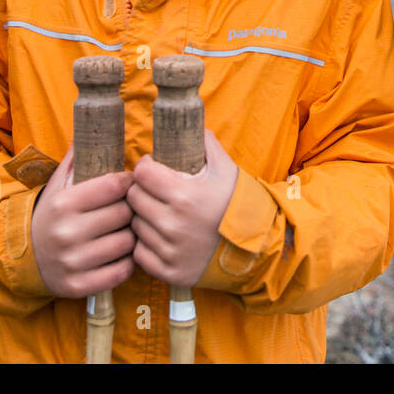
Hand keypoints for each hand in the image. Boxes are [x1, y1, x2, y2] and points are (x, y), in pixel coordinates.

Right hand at [29, 145, 135, 298]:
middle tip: (132, 208)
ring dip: (132, 236)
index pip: (114, 185)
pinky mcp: (79, 285)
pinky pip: (121, 271)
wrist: (23, 259)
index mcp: (64, 203)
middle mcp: (67, 232)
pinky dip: (127, 262)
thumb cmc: (50, 216)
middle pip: (124, 213)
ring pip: (127, 243)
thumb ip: (76, 158)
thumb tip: (90, 124)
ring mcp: (74, 261)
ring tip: (127, 230)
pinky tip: (121, 253)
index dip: (129, 182)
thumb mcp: (57, 185)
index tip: (131, 183)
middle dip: (132, 208)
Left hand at [128, 130, 238, 287]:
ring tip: (160, 213)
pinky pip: (140, 254)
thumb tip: (189, 121)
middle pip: (134, 199)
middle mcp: (173, 224)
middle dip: (141, 190)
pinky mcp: (170, 272)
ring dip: (143, 218)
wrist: (259, 248)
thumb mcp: (226, 169)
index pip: (141, 174)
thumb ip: (205, 143)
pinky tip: (160, 236)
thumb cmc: (239, 204)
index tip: (153, 168)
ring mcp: (171, 250)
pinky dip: (146, 245)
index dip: (145, 167)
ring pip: (135, 226)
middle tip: (154, 191)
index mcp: (184, 195)